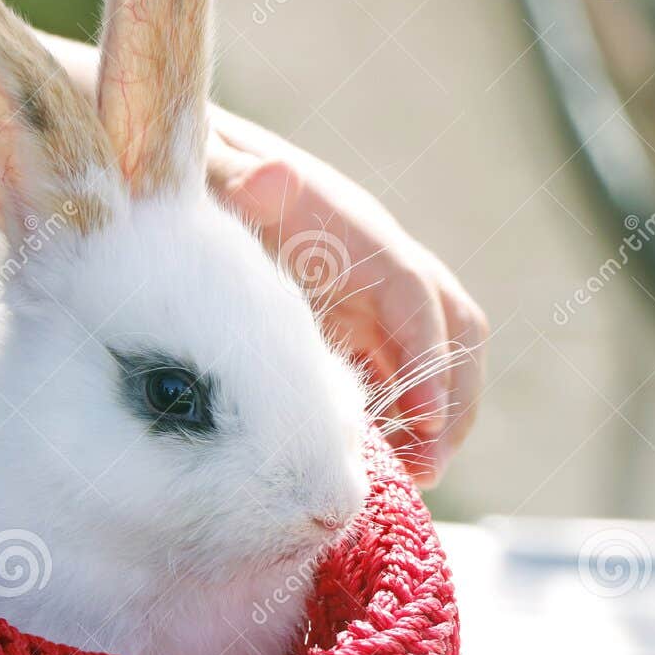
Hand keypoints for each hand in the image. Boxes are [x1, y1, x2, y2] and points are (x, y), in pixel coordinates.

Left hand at [208, 114, 487, 485]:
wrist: (201, 180)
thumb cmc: (210, 183)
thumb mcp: (219, 179)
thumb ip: (242, 178)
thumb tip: (269, 177)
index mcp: (355, 233)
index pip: (414, 296)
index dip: (428, 356)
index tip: (424, 418)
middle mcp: (380, 266)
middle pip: (451, 329)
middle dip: (453, 396)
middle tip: (430, 466)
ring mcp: (372, 300)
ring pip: (434, 360)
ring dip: (436, 417)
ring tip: (417, 477)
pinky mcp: (354, 327)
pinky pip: (397, 377)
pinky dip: (402, 419)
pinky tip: (385, 464)